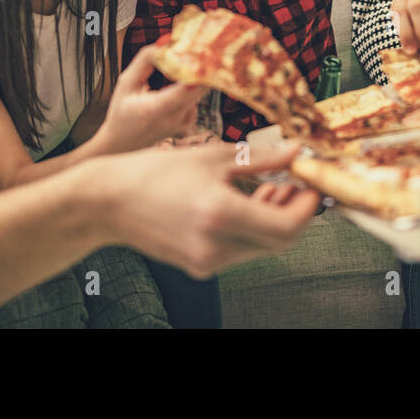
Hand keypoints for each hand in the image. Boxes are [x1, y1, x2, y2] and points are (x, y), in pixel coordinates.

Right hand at [95, 143, 320, 277]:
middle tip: (293, 185)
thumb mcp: (212, 157)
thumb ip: (261, 159)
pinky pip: (239, 250)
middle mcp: (215, 245)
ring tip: (266, 188)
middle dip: (293, 213)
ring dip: (272, 219)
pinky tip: (241, 202)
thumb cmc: (155, 172)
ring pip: (260, 247)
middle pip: (278, 241)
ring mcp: (207, 261)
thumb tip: (296, 154)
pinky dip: (249, 228)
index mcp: (219, 213)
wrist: (109, 200)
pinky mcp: (199, 266)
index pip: (286, 227)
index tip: (310, 185)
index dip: (306, 207)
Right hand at [96, 44, 205, 152]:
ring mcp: (183, 124)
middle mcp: (173, 119)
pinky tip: (176, 86)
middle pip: (199, 89)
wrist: (123, 142)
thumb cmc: (122, 112)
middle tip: (200, 48)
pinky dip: (191, 89)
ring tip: (183, 65)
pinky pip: (196, 100)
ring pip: (198, 92)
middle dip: (202, 67)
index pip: (185, 90)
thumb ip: (144, 61)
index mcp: (155, 109)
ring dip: (194, 77)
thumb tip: (164, 44)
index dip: (198, 71)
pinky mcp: (187, 124)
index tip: (202, 52)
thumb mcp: (126, 83)